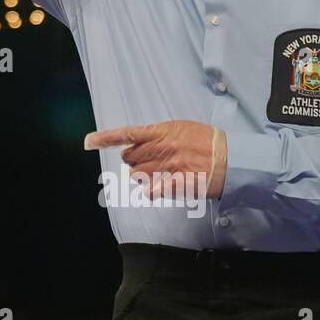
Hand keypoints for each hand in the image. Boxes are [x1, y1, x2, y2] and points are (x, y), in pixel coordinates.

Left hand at [85, 120, 227, 198]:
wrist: (232, 157)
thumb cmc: (207, 142)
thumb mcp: (180, 128)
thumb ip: (156, 135)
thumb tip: (134, 143)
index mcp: (162, 131)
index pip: (127, 133)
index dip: (104, 138)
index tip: (87, 142)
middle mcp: (163, 147)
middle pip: (131, 159)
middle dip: (134, 162)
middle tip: (150, 163)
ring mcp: (171, 165)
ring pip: (140, 175)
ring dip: (144, 177)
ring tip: (162, 174)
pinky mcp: (180, 181)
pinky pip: (156, 189)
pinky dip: (151, 191)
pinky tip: (151, 191)